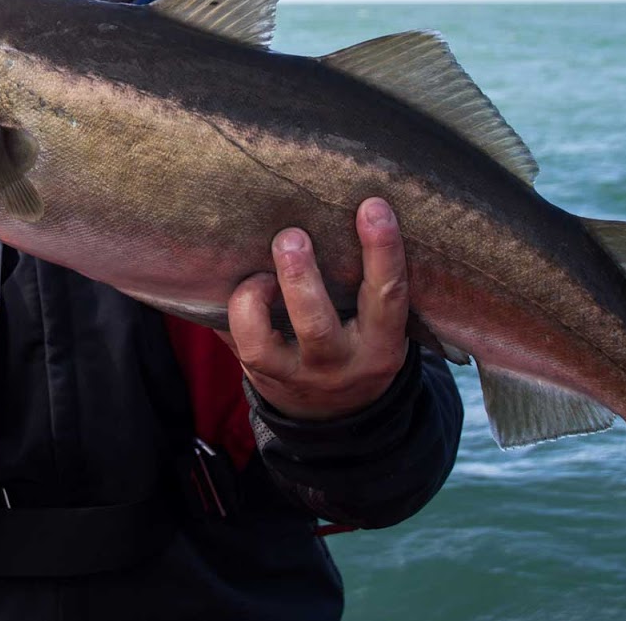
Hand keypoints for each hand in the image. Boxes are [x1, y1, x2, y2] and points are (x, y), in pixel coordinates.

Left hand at [216, 198, 410, 420]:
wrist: (339, 418)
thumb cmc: (360, 343)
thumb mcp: (381, 326)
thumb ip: (368, 284)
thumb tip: (335, 210)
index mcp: (382, 345)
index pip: (388, 295)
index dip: (382, 250)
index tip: (372, 206)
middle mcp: (340, 365)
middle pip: (317, 325)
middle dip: (300, 277)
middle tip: (291, 235)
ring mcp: (297, 376)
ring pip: (265, 344)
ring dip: (254, 298)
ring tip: (259, 270)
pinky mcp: (263, 378)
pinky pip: (239, 345)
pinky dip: (237, 310)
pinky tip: (245, 284)